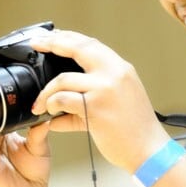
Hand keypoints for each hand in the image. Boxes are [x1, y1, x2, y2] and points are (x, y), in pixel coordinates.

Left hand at [29, 30, 168, 172]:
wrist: (149, 150)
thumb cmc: (135, 129)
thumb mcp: (120, 99)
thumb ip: (94, 90)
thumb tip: (64, 95)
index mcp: (122, 69)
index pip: (91, 44)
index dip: (68, 37)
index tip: (51, 36)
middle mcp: (115, 74)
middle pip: (78, 48)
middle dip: (52, 43)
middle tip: (36, 44)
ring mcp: (105, 89)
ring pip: (63, 79)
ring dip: (46, 92)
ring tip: (41, 104)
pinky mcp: (96, 108)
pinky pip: (63, 100)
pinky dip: (51, 106)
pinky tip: (50, 115)